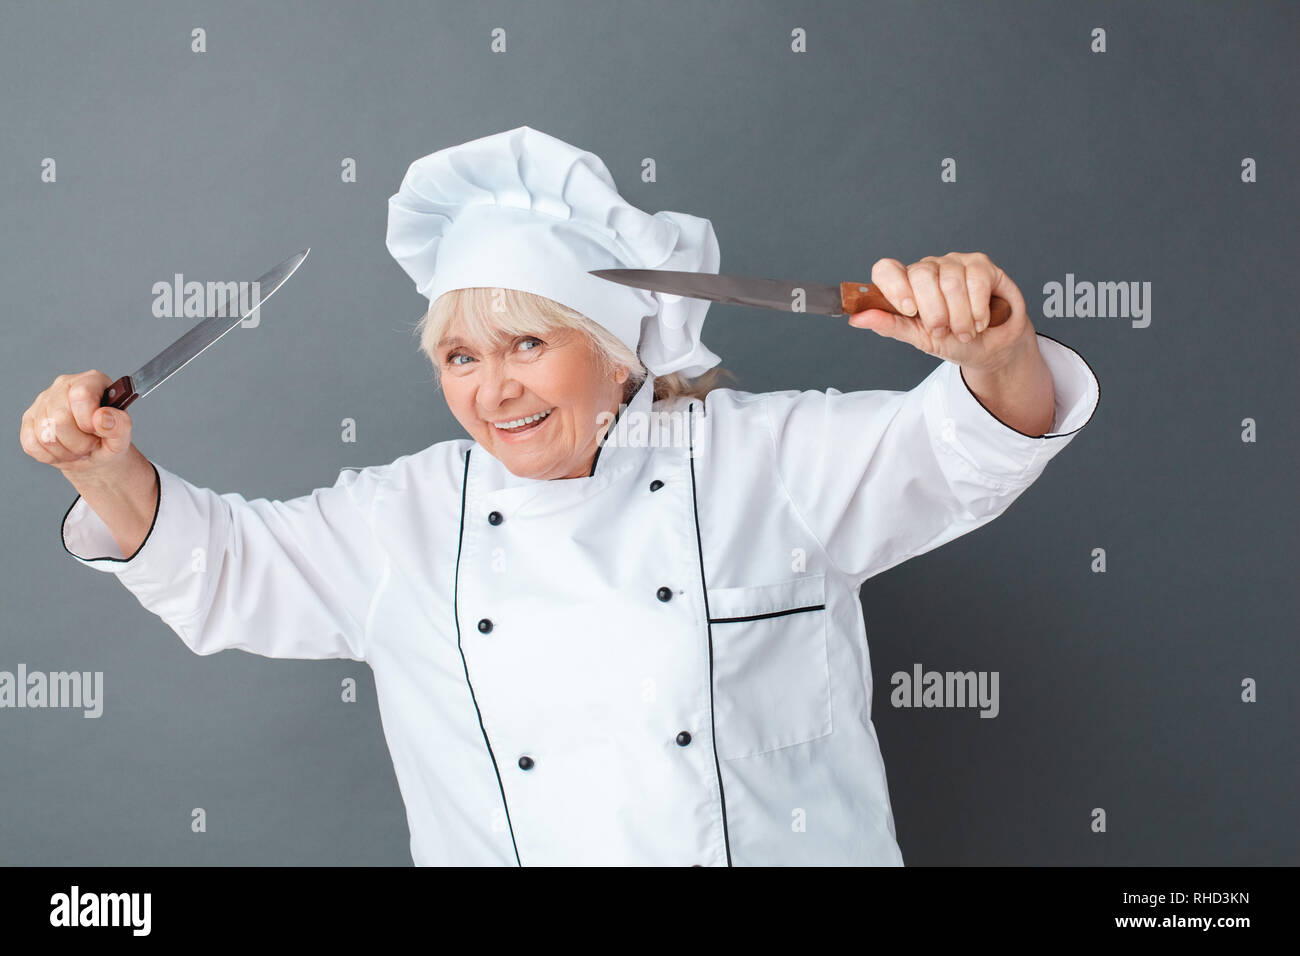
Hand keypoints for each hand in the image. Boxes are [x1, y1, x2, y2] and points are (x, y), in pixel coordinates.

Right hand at [19, 370, 135, 479]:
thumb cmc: (109, 441)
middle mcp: (64, 385)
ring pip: (45, 435)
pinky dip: (50, 456)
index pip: (81, 394)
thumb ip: (120, 425)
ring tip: (78, 448)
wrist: (96, 456)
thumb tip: (102, 417)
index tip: (96, 431)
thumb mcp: (123, 437)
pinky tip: (63, 450)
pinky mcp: (28, 418)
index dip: (88, 420)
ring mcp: (43, 401)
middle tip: (90, 444)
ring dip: (66, 451)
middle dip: (79, 443)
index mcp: (92, 381)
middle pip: (60, 419)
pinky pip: (32, 444)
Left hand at [848, 252, 1032, 369]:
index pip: (886, 269)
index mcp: (906, 285)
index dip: (894, 287)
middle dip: (934, 312)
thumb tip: (855, 318)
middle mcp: (928, 269)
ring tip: (964, 332)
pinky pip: (975, 280)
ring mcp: (954, 263)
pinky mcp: (981, 264)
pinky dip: (978, 308)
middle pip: (921, 275)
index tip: (909, 310)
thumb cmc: (951, 341)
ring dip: (959, 316)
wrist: (989, 349)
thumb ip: (889, 325)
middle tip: (942, 331)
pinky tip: (980, 321)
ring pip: (951, 280)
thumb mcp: (918, 338)